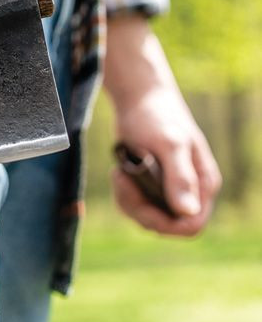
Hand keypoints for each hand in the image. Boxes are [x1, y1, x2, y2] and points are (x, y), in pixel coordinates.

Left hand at [103, 15, 220, 235]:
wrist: (138, 97)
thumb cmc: (155, 115)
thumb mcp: (168, 144)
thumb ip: (179, 177)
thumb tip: (187, 212)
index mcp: (202, 183)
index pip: (191, 224)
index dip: (164, 223)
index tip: (139, 202)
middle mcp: (190, 190)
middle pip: (165, 224)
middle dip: (139, 207)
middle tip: (121, 178)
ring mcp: (170, 188)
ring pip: (148, 216)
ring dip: (128, 199)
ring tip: (119, 172)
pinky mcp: (152, 184)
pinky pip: (137, 204)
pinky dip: (124, 193)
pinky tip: (118, 172)